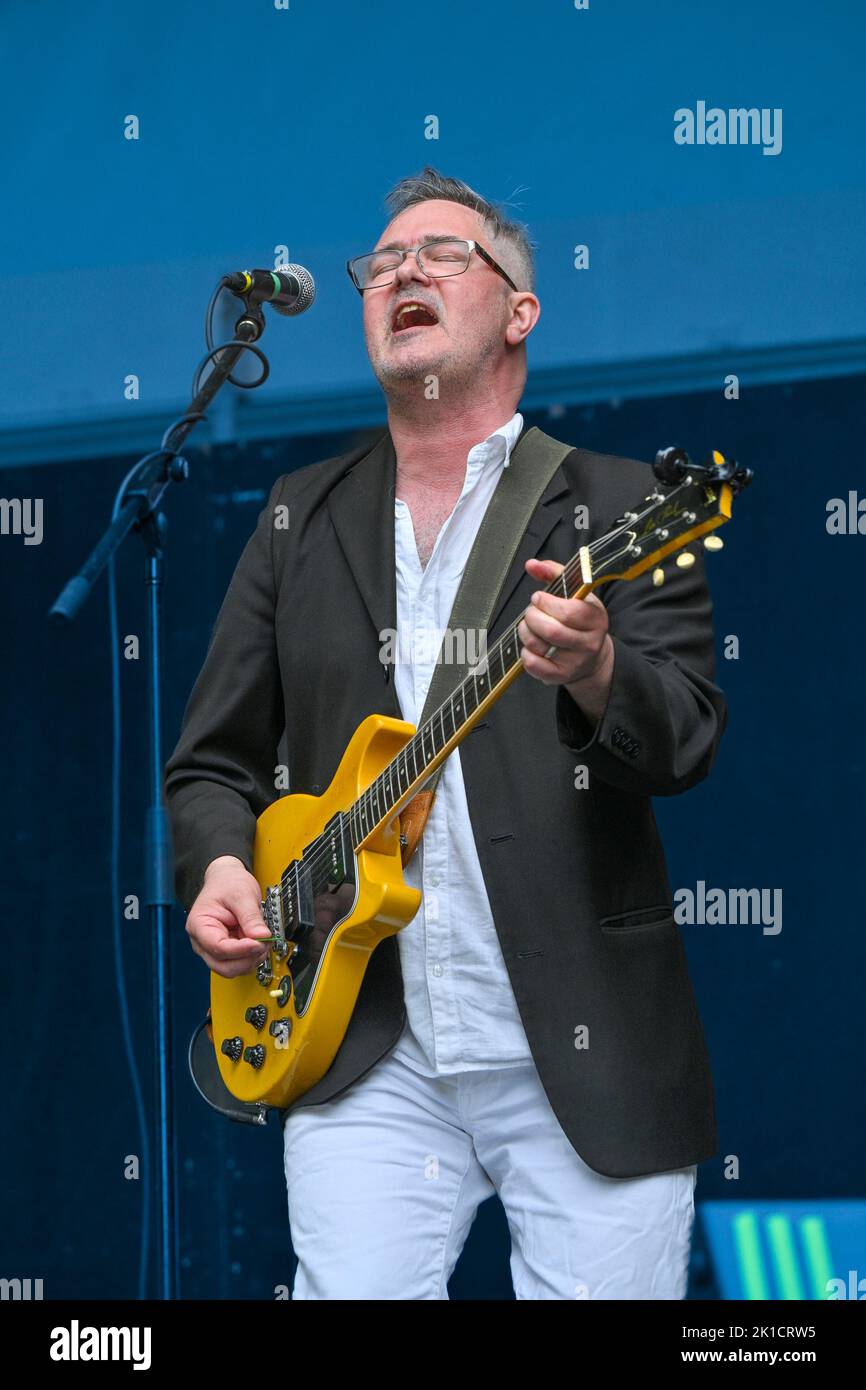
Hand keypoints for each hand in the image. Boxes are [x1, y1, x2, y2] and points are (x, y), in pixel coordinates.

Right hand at [185, 855, 271, 978]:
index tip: (259, 943)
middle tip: (264, 944)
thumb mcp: (241, 895)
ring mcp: (213, 948)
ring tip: (262, 942)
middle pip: (223, 966)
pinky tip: (258, 943)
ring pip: (231, 969)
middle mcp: (202, 941)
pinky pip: (238, 962)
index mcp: (199, 925)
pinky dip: (251, 957)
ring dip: (250, 960)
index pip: (218, 948)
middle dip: (246, 959)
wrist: (226, 879)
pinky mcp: (226, 950)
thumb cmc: (227, 883)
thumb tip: (262, 937)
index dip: (241, 950)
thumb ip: (251, 917)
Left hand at [520, 558, 614, 723]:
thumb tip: (531, 564)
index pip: (570, 612)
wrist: (591, 657)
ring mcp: (575, 662)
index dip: (547, 603)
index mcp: (596, 618)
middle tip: (531, 612)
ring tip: (528, 626)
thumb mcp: (574, 593)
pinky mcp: (561, 676)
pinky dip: (525, 653)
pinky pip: (534, 665)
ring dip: (525, 632)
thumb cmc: (579, 620)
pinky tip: (530, 645)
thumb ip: (554, 573)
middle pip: (553, 631)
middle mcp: (589, 642)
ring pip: (540, 646)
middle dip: (533, 617)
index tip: (538, 598)